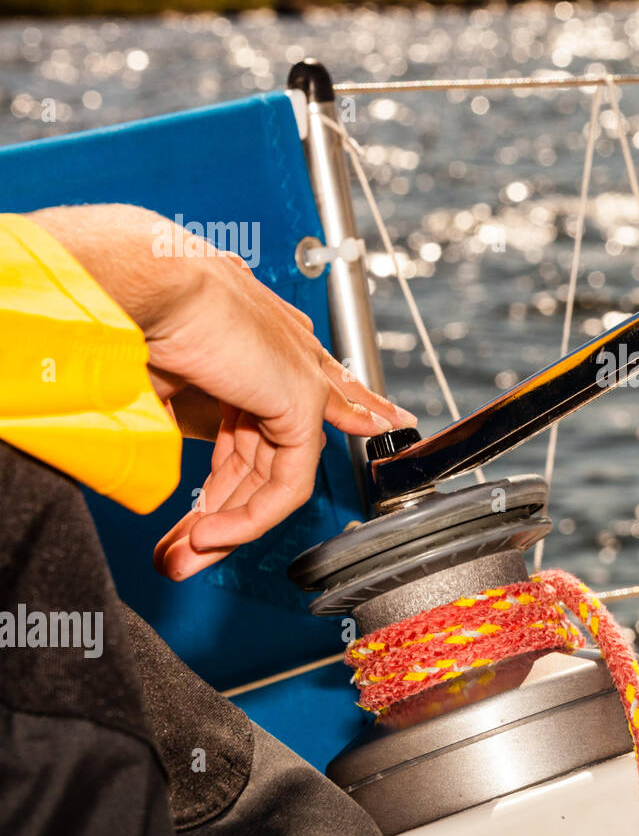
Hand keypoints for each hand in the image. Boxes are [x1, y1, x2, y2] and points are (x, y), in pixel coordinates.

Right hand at [29, 204, 417, 579]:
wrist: (147, 281)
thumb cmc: (139, 307)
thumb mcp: (160, 375)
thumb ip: (174, 415)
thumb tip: (156, 457)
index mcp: (256, 346)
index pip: (259, 427)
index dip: (243, 478)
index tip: (217, 518)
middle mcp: (287, 360)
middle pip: (264, 459)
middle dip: (223, 512)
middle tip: (184, 550)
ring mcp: (300, 379)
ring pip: (277, 476)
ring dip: (231, 524)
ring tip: (187, 555)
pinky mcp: (302, 400)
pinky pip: (288, 482)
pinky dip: (251, 516)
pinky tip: (211, 536)